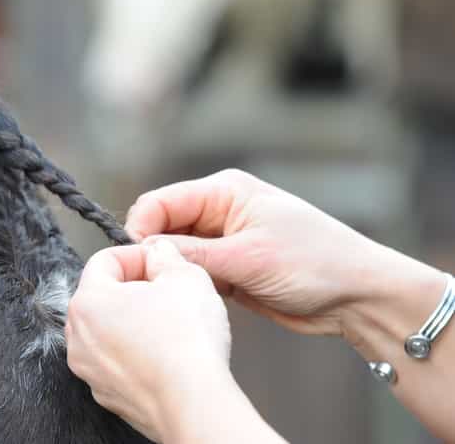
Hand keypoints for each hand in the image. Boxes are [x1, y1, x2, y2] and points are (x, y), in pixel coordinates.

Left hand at [65, 240, 235, 441]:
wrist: (194, 404)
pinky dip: (136, 354)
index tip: (159, 261)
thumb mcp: (185, 276)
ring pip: (109, 331)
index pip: (104, 261)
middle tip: (167, 291)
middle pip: (102, 296)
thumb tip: (158, 252)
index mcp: (88, 301)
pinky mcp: (108, 394)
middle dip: (134, 288)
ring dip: (134, 322)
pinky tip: (166, 354)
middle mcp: (79, 337)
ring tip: (170, 324)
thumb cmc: (187, 342)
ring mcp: (90, 370)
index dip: (136, 255)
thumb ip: (165, 256)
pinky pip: (118, 362)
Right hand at [125, 169, 441, 337]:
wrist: (356, 297)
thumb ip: (193, 254)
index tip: (134, 259)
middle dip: (152, 252)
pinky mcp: (227, 269)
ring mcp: (222, 241)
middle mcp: (218, 212)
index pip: (161, 202)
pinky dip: (186, 286)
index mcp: (223, 192)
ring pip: (174, 254)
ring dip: (170, 272)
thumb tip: (144, 251)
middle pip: (163, 227)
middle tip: (146, 283)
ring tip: (169, 293)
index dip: (141, 228)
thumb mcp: (247, 257)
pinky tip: (188, 300)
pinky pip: (191, 274)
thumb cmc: (314, 263)